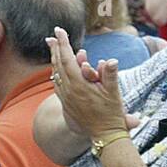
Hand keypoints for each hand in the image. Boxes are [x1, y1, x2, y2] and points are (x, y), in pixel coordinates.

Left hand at [47, 25, 129, 141]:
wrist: (103, 135)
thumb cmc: (111, 114)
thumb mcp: (113, 93)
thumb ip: (110, 75)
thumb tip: (110, 60)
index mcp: (79, 85)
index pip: (68, 59)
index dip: (63, 44)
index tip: (60, 31)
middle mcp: (68, 90)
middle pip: (58, 64)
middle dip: (56, 48)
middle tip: (53, 36)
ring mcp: (66, 97)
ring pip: (56, 73)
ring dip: (55, 59)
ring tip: (53, 47)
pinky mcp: (66, 103)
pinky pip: (57, 83)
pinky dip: (57, 71)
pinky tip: (57, 68)